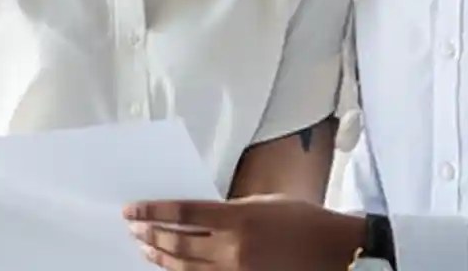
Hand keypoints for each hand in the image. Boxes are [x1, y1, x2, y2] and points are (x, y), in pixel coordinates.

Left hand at [125, 195, 364, 270]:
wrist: (336, 252)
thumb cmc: (303, 220)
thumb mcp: (263, 202)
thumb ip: (229, 211)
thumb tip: (198, 216)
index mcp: (236, 218)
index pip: (181, 214)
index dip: (152, 212)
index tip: (132, 210)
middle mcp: (232, 248)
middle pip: (177, 243)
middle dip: (151, 235)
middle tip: (133, 228)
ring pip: (186, 267)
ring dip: (161, 256)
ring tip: (145, 247)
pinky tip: (171, 268)